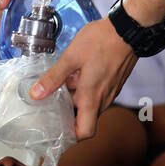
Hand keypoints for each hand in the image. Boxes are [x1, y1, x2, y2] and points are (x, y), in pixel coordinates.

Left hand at [27, 16, 137, 139]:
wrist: (128, 29)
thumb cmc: (102, 40)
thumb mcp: (71, 57)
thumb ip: (53, 77)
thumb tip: (36, 94)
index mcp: (92, 97)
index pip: (85, 132)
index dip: (71, 136)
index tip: (57, 130)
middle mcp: (103, 99)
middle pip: (85, 120)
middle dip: (69, 115)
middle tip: (52, 105)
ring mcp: (110, 92)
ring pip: (91, 106)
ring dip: (77, 100)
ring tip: (61, 86)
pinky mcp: (113, 84)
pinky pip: (97, 95)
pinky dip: (86, 91)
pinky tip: (75, 76)